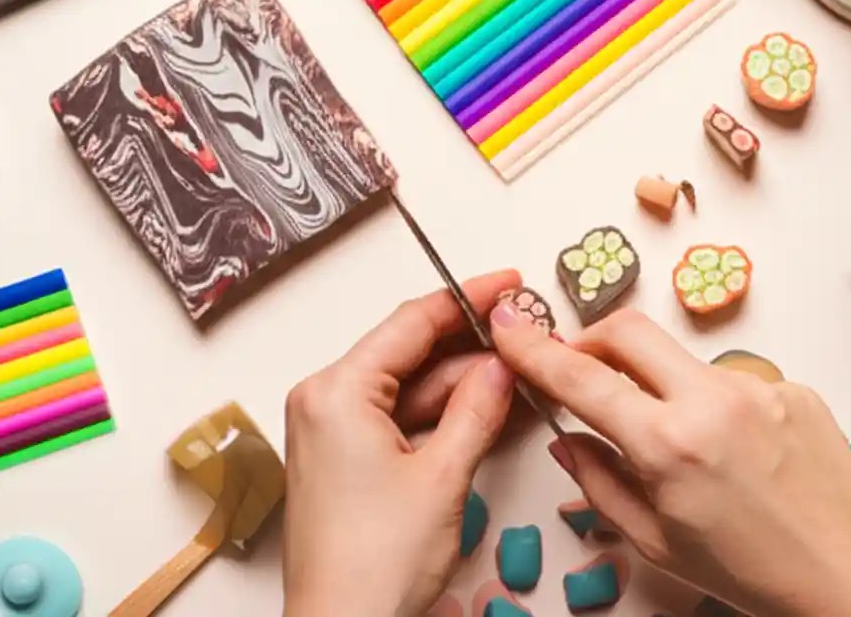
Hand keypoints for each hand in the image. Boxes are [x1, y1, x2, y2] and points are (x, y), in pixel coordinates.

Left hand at [283, 271, 519, 615]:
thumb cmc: (373, 565)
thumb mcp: (442, 476)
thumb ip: (478, 408)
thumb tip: (502, 364)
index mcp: (336, 392)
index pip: (410, 323)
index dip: (465, 299)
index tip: (507, 284)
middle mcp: (325, 404)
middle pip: (410, 354)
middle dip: (471, 345)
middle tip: (525, 330)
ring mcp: (333, 434)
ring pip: (410, 390)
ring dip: (464, 384)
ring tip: (522, 371)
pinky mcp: (346, 463)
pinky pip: (401, 421)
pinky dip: (444, 417)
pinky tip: (491, 408)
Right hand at [490, 306, 850, 616]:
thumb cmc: (759, 572)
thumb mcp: (657, 542)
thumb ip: (601, 483)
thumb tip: (569, 440)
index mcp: (670, 444)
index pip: (582, 378)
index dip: (535, 350)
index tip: (512, 330)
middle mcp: (714, 401)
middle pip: (628, 329)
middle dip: (592, 339)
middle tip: (582, 368)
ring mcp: (758, 386)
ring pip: (682, 359)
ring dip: (661, 384)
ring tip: (682, 445)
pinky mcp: (791, 386)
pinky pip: (730, 379)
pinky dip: (712, 404)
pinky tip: (731, 451)